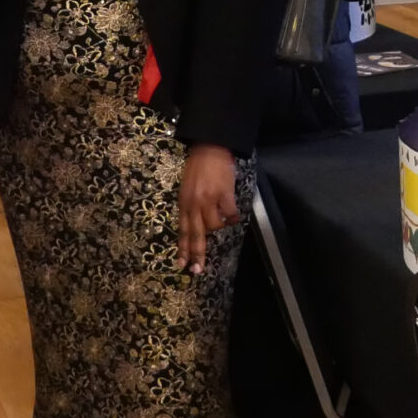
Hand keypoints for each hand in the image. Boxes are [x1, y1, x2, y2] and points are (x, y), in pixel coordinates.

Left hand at [178, 143, 239, 273]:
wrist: (209, 146)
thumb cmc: (198, 165)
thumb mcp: (186, 186)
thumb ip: (189, 204)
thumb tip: (196, 223)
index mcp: (183, 202)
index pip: (182, 230)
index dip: (183, 248)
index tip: (182, 264)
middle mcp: (193, 204)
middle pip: (195, 234)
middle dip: (196, 254)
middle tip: (197, 271)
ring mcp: (208, 200)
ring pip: (214, 225)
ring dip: (220, 226)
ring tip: (225, 222)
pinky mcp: (223, 194)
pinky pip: (229, 213)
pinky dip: (233, 216)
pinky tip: (235, 215)